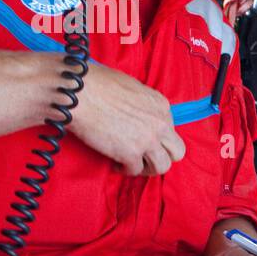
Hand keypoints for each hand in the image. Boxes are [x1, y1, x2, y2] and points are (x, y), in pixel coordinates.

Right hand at [70, 64, 184, 175]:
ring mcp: (147, 140)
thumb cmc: (98, 84)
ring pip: (162, 167)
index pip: (171, 129)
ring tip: (133, 164)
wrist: (80, 94)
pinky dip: (125, 170)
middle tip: (146, 158)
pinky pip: (135, 171)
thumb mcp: (132, 87)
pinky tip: (116, 164)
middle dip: (163, 156)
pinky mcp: (130, 154)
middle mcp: (160, 124)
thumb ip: (143, 104)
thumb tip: (139, 113)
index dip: (158, 137)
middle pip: (177, 152)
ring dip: (148, 168)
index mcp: (161, 105)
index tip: (144, 138)